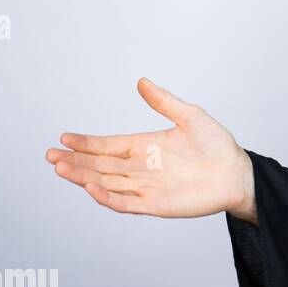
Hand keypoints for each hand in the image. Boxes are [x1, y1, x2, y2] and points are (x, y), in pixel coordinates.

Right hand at [45, 77, 254, 218]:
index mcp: (145, 146)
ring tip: (60, 168)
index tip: (64, 137)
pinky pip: (125, 202)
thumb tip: (142, 81)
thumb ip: (164, 102)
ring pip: (106, 183)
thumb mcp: (190, 116)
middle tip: (50, 154)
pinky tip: (91, 187)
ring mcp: (146, 187)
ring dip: (83, 177)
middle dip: (75, 160)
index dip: (86, 142)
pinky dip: (107, 197)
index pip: (108, 145)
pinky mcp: (155, 205)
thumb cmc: (218, 145)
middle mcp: (141, 168)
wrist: (238, 174)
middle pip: (100, 165)